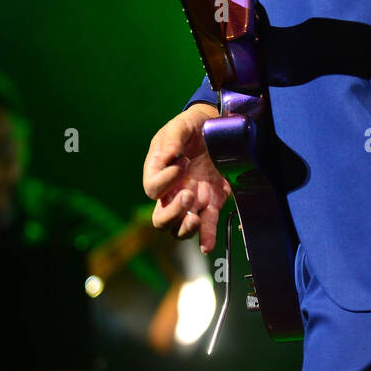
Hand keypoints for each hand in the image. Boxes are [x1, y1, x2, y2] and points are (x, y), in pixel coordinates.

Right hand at [143, 103, 229, 253]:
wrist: (218, 126)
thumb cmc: (193, 126)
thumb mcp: (181, 125)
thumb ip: (173, 139)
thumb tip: (168, 157)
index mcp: (159, 172)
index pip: (152, 188)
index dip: (164, 181)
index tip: (182, 162)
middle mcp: (172, 191)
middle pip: (161, 218)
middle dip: (172, 213)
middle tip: (188, 194)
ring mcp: (192, 200)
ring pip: (179, 228)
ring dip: (185, 228)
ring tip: (196, 218)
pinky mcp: (212, 203)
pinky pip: (207, 226)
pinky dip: (206, 238)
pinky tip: (208, 245)